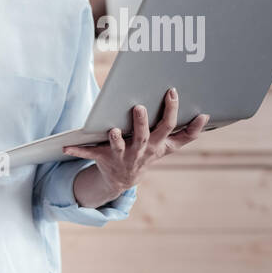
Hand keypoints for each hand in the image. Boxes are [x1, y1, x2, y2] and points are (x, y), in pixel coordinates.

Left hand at [62, 87, 209, 192]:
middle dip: (142, 122)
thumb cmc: (148, 153)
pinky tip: (64, 147)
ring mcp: (121, 155)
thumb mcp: (169, 147)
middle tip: (139, 106)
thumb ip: (188, 134)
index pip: (168, 127)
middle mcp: (140, 150)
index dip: (172, 111)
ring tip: (111, 129)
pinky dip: (76, 150)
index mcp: (156, 144)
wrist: (124, 180)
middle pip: (143, 135)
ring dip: (114, 138)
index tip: (173, 92)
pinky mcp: (102, 158)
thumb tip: (207, 117)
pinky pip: (88, 153)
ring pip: (118, 146)